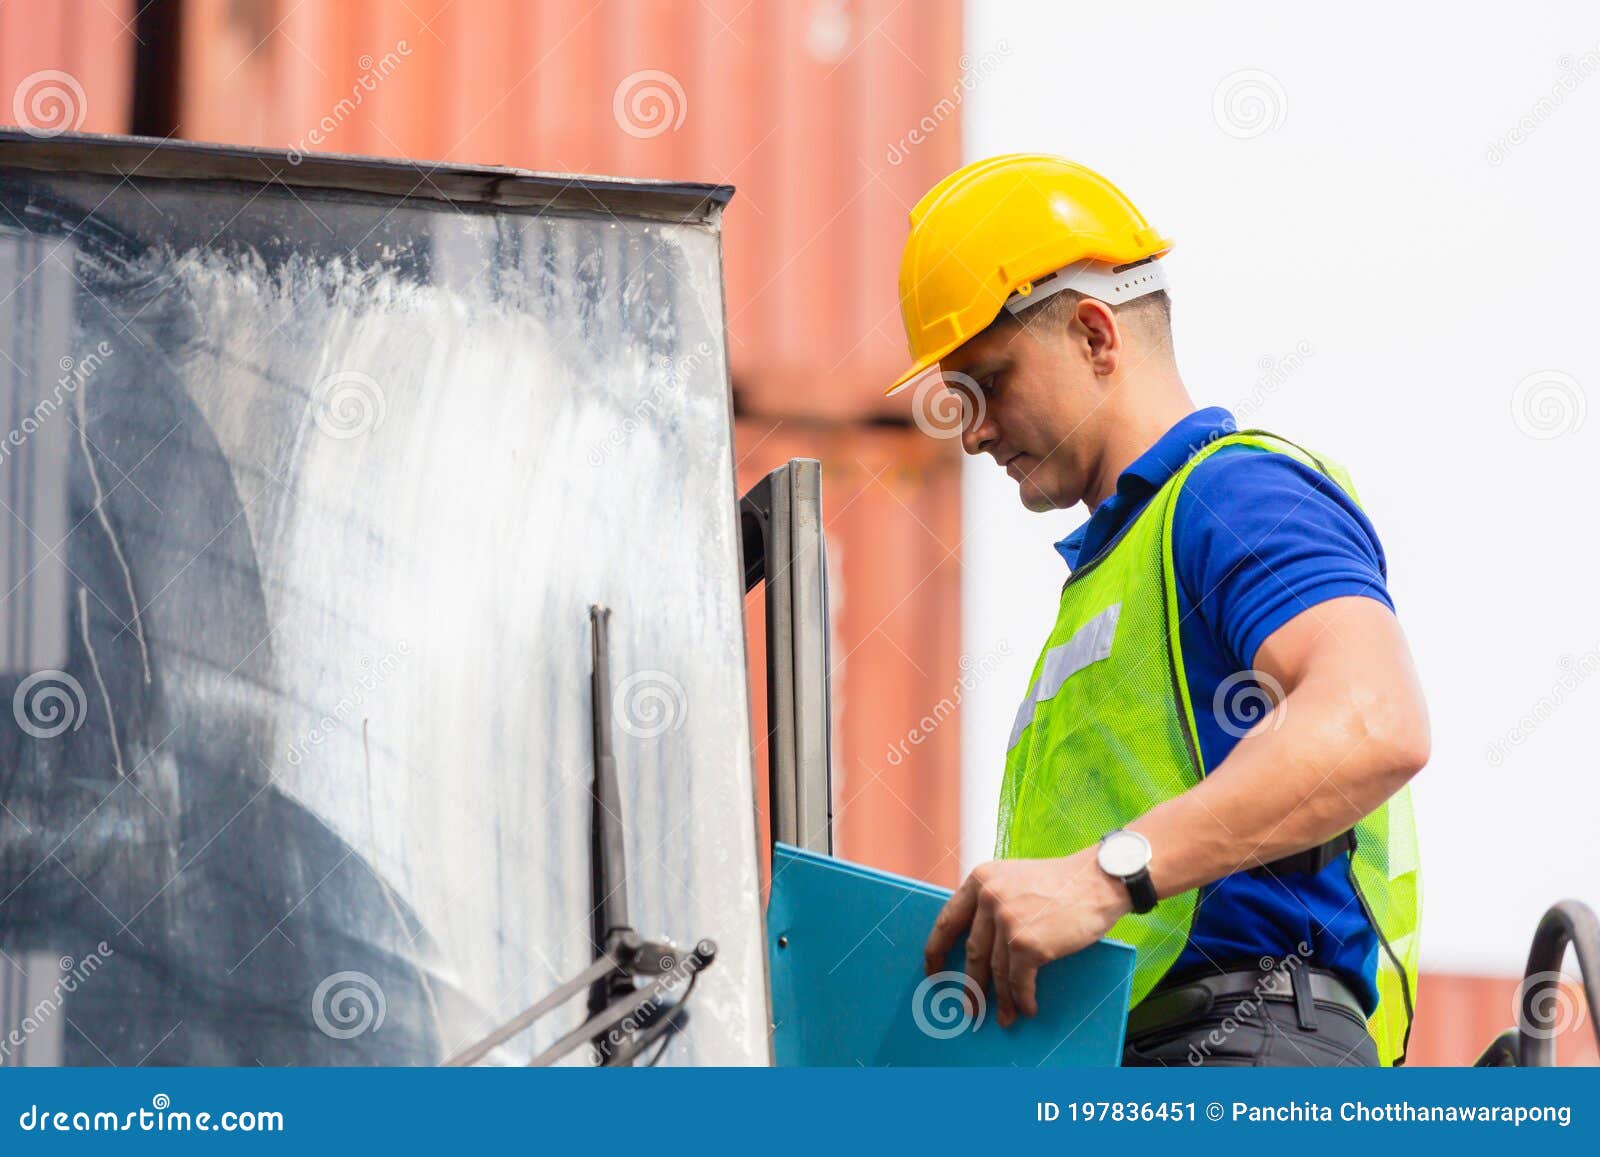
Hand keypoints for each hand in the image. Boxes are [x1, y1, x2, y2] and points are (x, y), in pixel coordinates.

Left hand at [923, 851, 1130, 1027]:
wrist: (1098, 880)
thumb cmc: (1062, 882)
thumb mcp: (1015, 878)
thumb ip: (993, 900)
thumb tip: (979, 943)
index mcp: (981, 880)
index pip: (947, 921)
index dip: (936, 951)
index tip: (932, 971)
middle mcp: (989, 898)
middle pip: (972, 953)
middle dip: (970, 986)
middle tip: (970, 1007)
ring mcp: (1007, 921)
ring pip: (996, 972)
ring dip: (1000, 1000)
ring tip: (1004, 1017)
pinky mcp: (1028, 944)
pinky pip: (1019, 981)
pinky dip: (1022, 999)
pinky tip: (1027, 1008)